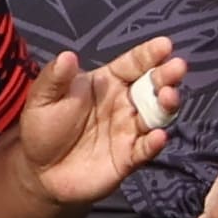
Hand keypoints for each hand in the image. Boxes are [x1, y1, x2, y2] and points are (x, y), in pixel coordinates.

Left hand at [16, 35, 193, 210]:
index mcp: (107, 83)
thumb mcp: (42, 99)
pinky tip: (158, 136)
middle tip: (177, 67)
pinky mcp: (128, 158)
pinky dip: (154, 143)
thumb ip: (55, 78)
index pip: (133, 64)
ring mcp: (129, 131)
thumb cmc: (43, 128)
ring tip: (169, 96)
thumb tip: (68, 55)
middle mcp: (124, 104)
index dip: (149, 54)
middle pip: (152, 86)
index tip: (165, 45)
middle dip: (166, 76)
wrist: (40, 172)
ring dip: (166, 105)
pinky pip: (145, 149)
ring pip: (156, 115)